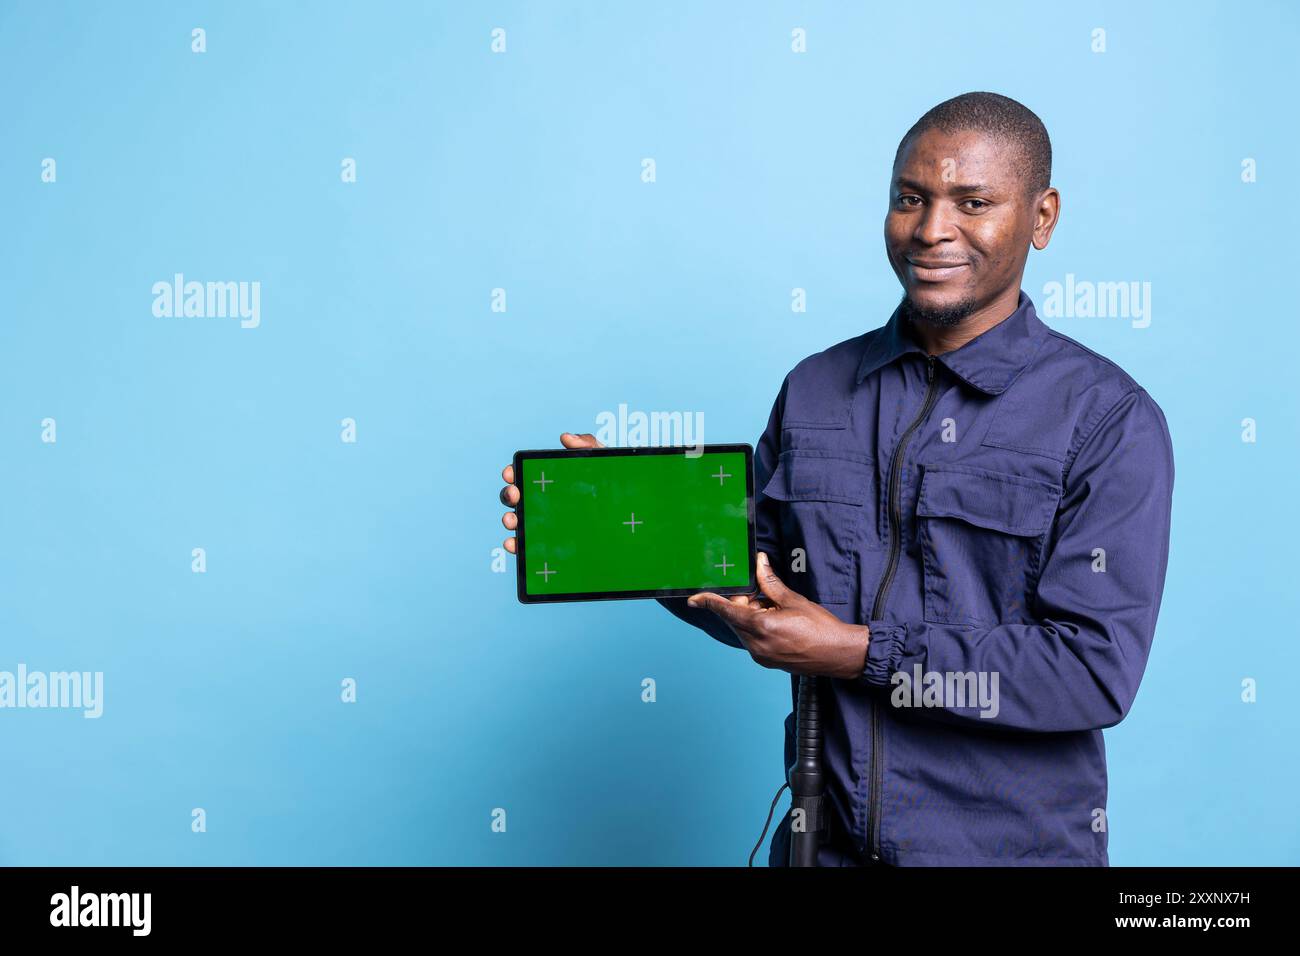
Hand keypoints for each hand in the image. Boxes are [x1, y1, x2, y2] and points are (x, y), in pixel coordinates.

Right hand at [499, 432, 602, 553]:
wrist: (631, 520)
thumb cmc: (614, 489)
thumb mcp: (605, 464)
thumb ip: (588, 446)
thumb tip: (565, 437)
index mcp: (551, 481)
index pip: (525, 475)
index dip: (513, 472)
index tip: (510, 473)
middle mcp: (543, 502)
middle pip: (516, 498)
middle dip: (509, 494)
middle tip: (515, 494)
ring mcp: (544, 524)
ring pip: (517, 522)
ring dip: (509, 520)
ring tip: (511, 520)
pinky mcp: (550, 545)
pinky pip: (527, 546)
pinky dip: (515, 545)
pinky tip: (513, 543)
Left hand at [687, 553, 870, 678]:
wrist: (839, 655)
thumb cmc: (821, 628)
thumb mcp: (793, 600)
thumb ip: (770, 582)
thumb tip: (759, 563)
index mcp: (761, 627)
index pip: (727, 611)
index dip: (709, 602)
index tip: (694, 599)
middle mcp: (756, 645)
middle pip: (735, 619)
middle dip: (742, 604)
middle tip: (761, 595)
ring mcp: (761, 656)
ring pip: (743, 629)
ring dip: (751, 616)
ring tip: (776, 611)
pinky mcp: (766, 661)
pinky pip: (752, 640)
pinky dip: (757, 627)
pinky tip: (776, 622)